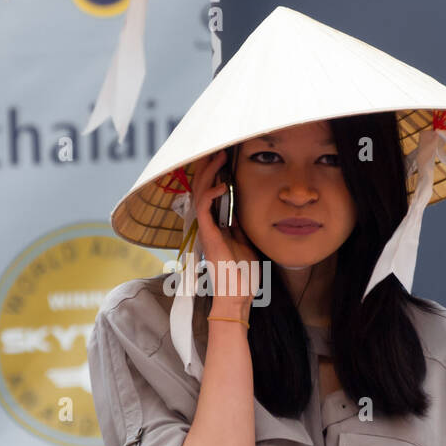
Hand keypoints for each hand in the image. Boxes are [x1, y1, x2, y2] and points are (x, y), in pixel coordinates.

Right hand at [189, 151, 261, 312]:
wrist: (238, 296)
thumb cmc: (243, 274)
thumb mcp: (246, 242)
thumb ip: (240, 225)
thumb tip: (241, 210)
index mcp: (216, 224)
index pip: (210, 192)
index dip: (214, 173)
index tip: (225, 158)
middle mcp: (207, 224)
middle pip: (201, 187)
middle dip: (208, 167)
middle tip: (220, 150)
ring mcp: (206, 229)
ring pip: (199, 193)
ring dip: (209, 173)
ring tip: (220, 157)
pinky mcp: (208, 235)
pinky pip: (203, 209)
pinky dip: (211, 194)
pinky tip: (223, 186)